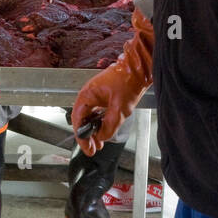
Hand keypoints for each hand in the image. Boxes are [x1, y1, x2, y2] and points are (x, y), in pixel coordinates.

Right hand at [72, 8, 154, 153]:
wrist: (139, 68)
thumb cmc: (128, 81)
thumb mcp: (119, 110)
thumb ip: (109, 126)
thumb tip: (102, 137)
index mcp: (87, 95)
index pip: (78, 121)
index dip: (82, 137)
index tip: (87, 148)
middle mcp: (88, 95)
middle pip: (82, 120)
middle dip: (88, 136)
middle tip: (93, 149)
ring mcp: (96, 95)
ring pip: (90, 117)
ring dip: (94, 131)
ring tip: (99, 143)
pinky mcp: (103, 96)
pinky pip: (97, 113)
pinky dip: (99, 123)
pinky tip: (104, 131)